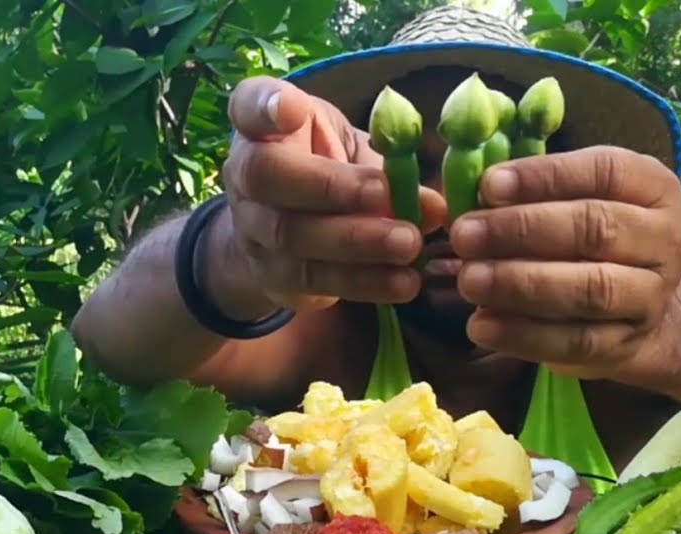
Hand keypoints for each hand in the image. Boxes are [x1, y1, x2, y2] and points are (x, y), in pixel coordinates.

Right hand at [221, 77, 446, 313]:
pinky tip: (402, 281)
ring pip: (292, 235)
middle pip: (266, 175)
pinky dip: (363, 281)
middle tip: (385, 193)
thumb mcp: (348, 152)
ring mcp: (251, 228)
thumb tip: (436, 206)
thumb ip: (386, 168)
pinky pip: (314, 280)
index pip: (248, 105)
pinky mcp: (272, 275)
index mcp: (262, 127)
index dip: (266, 105)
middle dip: (329, 185)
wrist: (280, 236)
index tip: (292, 109)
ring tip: (409, 243)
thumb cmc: (324, 173)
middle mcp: (244, 173)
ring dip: (356, 241)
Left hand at [448, 146, 680, 377]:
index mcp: (653, 188)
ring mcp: (650, 297)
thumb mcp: (575, 201)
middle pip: (596, 229)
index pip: (605, 171)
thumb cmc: (589, 238)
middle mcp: (664, 240)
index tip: (489, 185)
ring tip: (470, 280)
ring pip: (590, 290)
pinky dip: (524, 335)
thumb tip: (473, 193)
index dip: (545, 176)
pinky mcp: (626, 344)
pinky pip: (576, 342)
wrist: (636, 309)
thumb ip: (533, 193)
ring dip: (522, 284)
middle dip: (523, 230)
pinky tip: (482, 326)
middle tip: (466, 235)